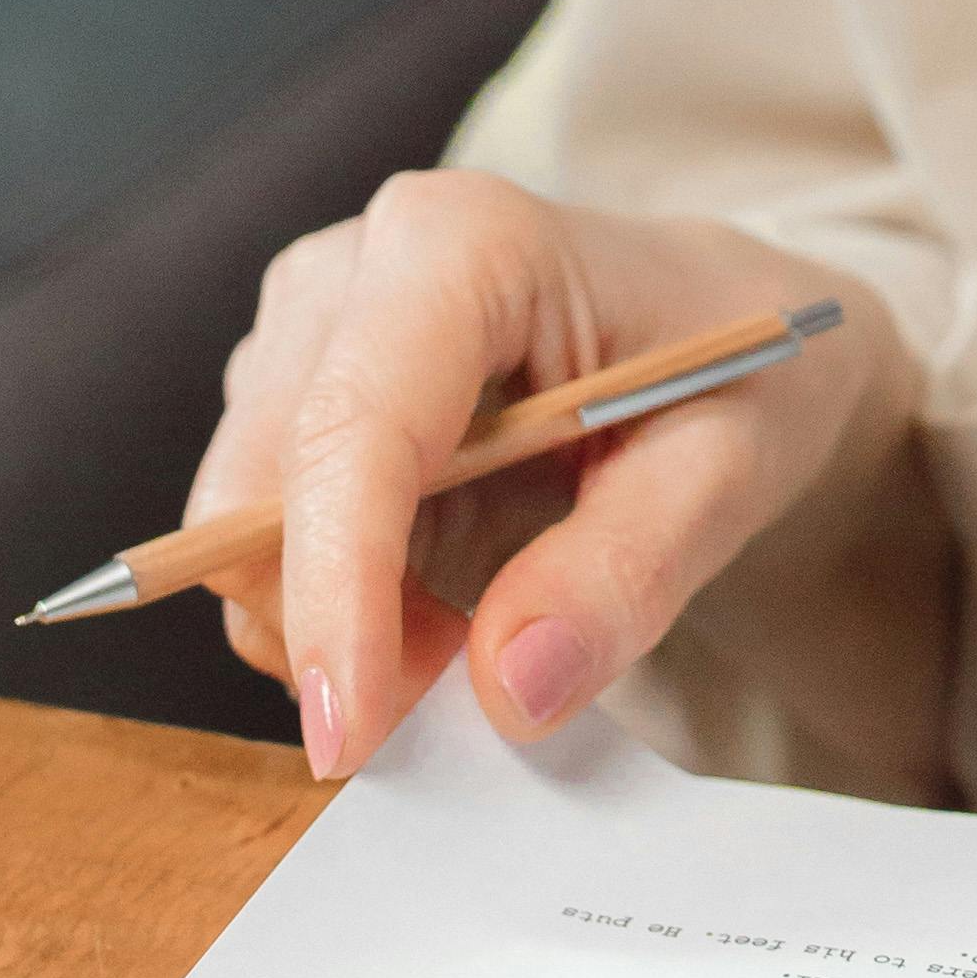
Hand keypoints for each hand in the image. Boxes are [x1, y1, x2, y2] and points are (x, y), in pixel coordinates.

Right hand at [186, 171, 895, 788]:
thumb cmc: (736, 370)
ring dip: (340, 615)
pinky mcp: (291, 382)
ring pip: (240, 521)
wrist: (724, 330)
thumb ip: (626, 573)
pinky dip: (336, 601)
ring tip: (477, 620)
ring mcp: (307, 322)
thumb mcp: (732, 471)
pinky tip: (439, 591)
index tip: (351, 734)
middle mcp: (355, 263)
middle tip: (467, 676)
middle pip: (258, 483)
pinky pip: (260, 533)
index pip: (354, 428)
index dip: (335, 589)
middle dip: (336, 620)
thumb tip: (507, 686)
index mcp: (465, 243)